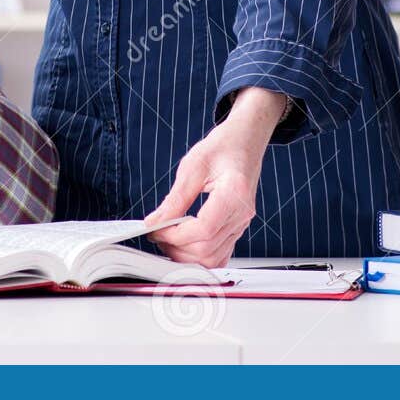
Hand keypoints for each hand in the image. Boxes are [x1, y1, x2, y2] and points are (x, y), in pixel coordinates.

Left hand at [144, 88, 288, 267]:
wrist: (245, 141)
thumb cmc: (222, 148)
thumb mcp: (193, 166)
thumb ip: (175, 198)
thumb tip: (155, 222)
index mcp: (234, 194)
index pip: (204, 229)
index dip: (176, 235)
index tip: (157, 230)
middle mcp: (242, 213)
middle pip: (208, 249)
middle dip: (177, 247)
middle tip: (158, 234)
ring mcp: (242, 223)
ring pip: (214, 258)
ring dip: (186, 256)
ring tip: (168, 239)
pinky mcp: (238, 228)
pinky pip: (221, 254)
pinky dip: (200, 256)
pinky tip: (183, 244)